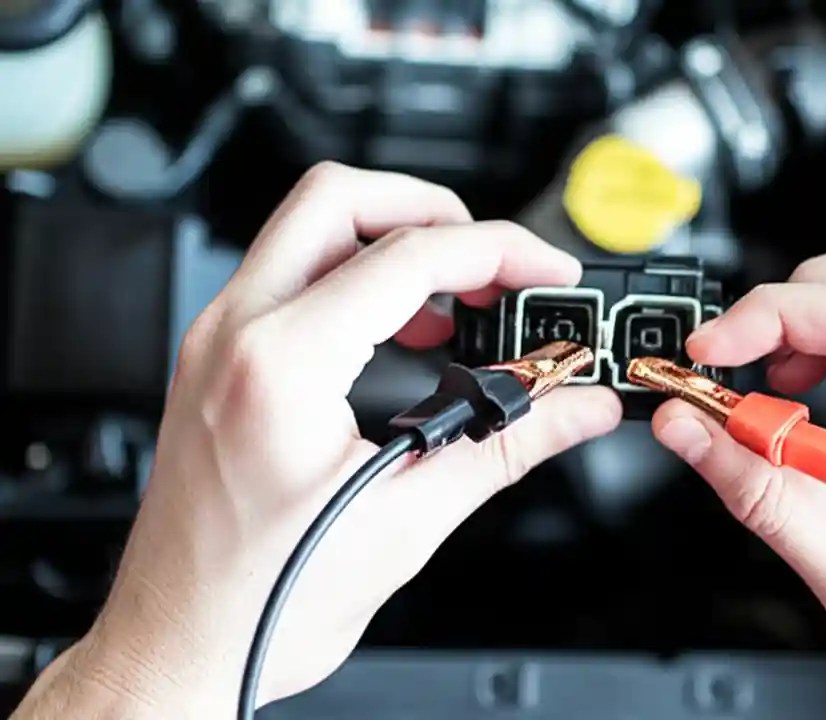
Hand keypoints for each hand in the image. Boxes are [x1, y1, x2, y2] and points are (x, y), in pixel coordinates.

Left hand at [13, 163, 621, 718]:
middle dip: (433, 211)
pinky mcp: (218, 361)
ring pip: (308, 229)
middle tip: (496, 260)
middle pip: (339, 197)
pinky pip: (290, 279)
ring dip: (393, 241)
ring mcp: (218, 342)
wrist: (185, 646)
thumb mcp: (411, 517)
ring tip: (460, 299)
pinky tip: (405, 333)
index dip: (499, 252)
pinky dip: (358, 281)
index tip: (546, 275)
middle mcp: (235, 335)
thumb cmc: (263, 602)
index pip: (408, 257)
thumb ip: (509, 443)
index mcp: (280, 366)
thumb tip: (575, 407)